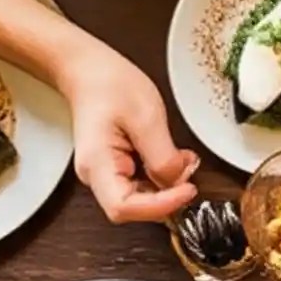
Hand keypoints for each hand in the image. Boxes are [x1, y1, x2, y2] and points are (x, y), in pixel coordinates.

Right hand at [63, 49, 198, 222]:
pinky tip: (175, 159)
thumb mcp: (146, 117)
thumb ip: (163, 156)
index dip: (159, 206)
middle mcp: (97, 176)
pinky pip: (143, 184)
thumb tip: (177, 182)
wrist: (90, 71)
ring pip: (141, 199)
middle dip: (167, 197)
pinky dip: (163, 177)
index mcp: (97, 164)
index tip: (187, 190)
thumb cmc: (110, 86)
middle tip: (190, 175)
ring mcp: (106, 174)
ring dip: (168, 188)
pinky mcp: (118, 169)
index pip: (124, 207)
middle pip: (133, 209)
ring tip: (184, 161)